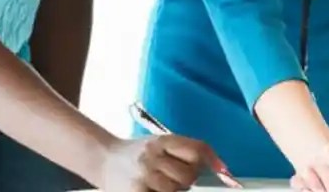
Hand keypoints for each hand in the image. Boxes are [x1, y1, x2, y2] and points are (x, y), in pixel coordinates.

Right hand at [97, 134, 223, 191]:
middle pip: (189, 175)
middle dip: (188, 180)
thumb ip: (188, 151)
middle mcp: (151, 156)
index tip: (224, 174)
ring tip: (161, 184)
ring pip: (176, 190)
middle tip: (176, 178)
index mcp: (162, 140)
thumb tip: (223, 170)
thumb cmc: (140, 153)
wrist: (104, 158)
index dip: (211, 162)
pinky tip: (154, 188)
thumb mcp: (162, 143)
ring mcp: (142, 175)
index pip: (197, 150)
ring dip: (174, 190)